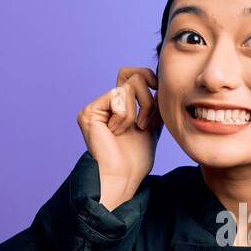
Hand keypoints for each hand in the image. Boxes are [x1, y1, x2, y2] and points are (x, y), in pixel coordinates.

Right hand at [77, 67, 162, 209]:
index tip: (159, 95)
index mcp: (119, 105)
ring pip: (129, 86)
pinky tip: (117, 132)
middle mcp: (105, 103)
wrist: (123, 176)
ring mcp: (96, 107)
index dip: (149, 78)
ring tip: (133, 130)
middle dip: (147, 100)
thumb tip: (161, 82)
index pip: (134, 74)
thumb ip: (154, 104)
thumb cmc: (136, 158)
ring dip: (139, 110)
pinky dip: (125, 116)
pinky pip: (117, 96)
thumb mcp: (152, 125)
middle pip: (133, 75)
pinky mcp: (89, 112)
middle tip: (145, 122)